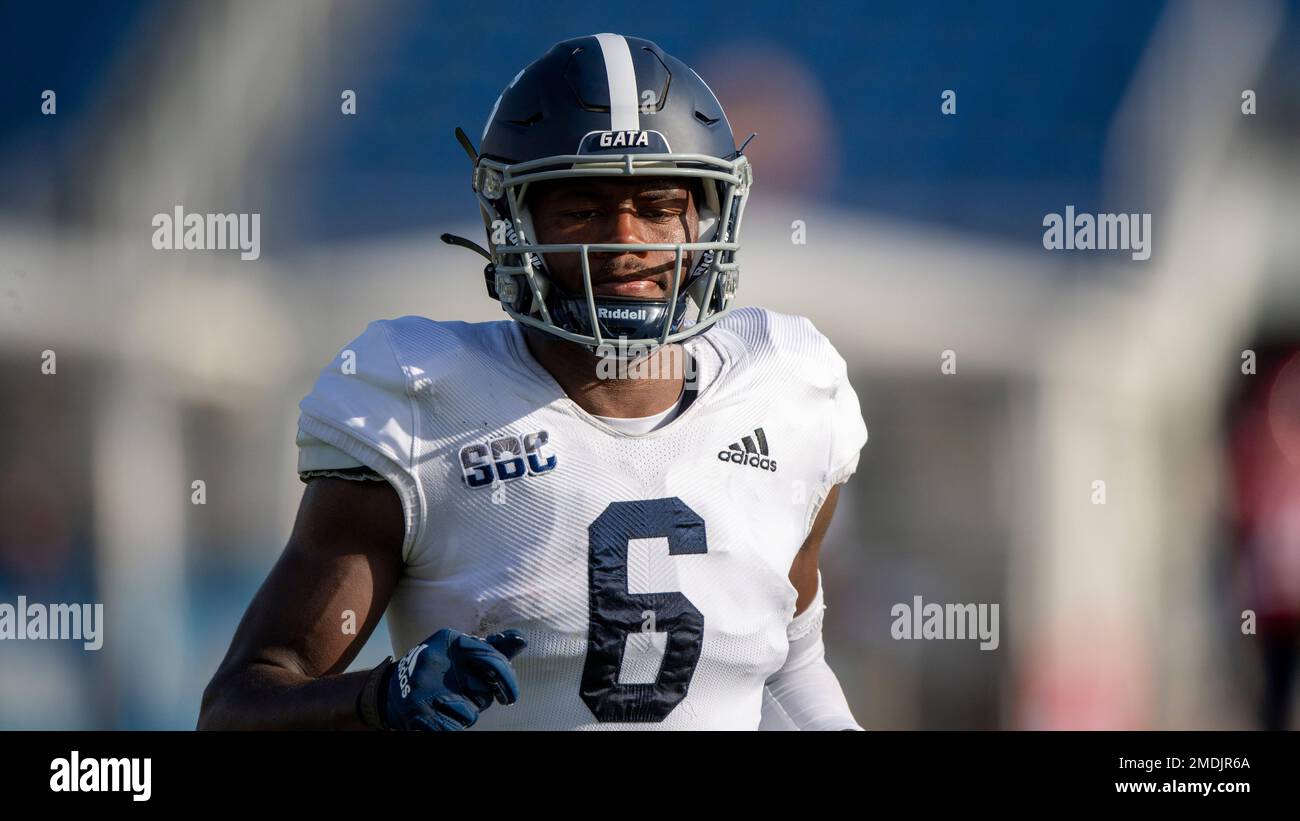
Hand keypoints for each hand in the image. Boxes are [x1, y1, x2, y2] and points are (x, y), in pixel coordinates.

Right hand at [380, 627, 526, 730]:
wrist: (393, 688)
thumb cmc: (441, 669)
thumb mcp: (463, 652)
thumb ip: (493, 648)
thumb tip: (522, 639)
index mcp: (451, 641)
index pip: (490, 656)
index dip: (506, 676)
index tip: (510, 696)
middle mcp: (437, 661)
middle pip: (484, 690)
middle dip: (485, 699)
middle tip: (482, 702)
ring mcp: (426, 687)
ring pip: (472, 713)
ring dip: (468, 713)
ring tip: (453, 703)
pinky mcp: (418, 711)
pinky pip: (455, 728)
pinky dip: (455, 725)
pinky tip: (445, 716)